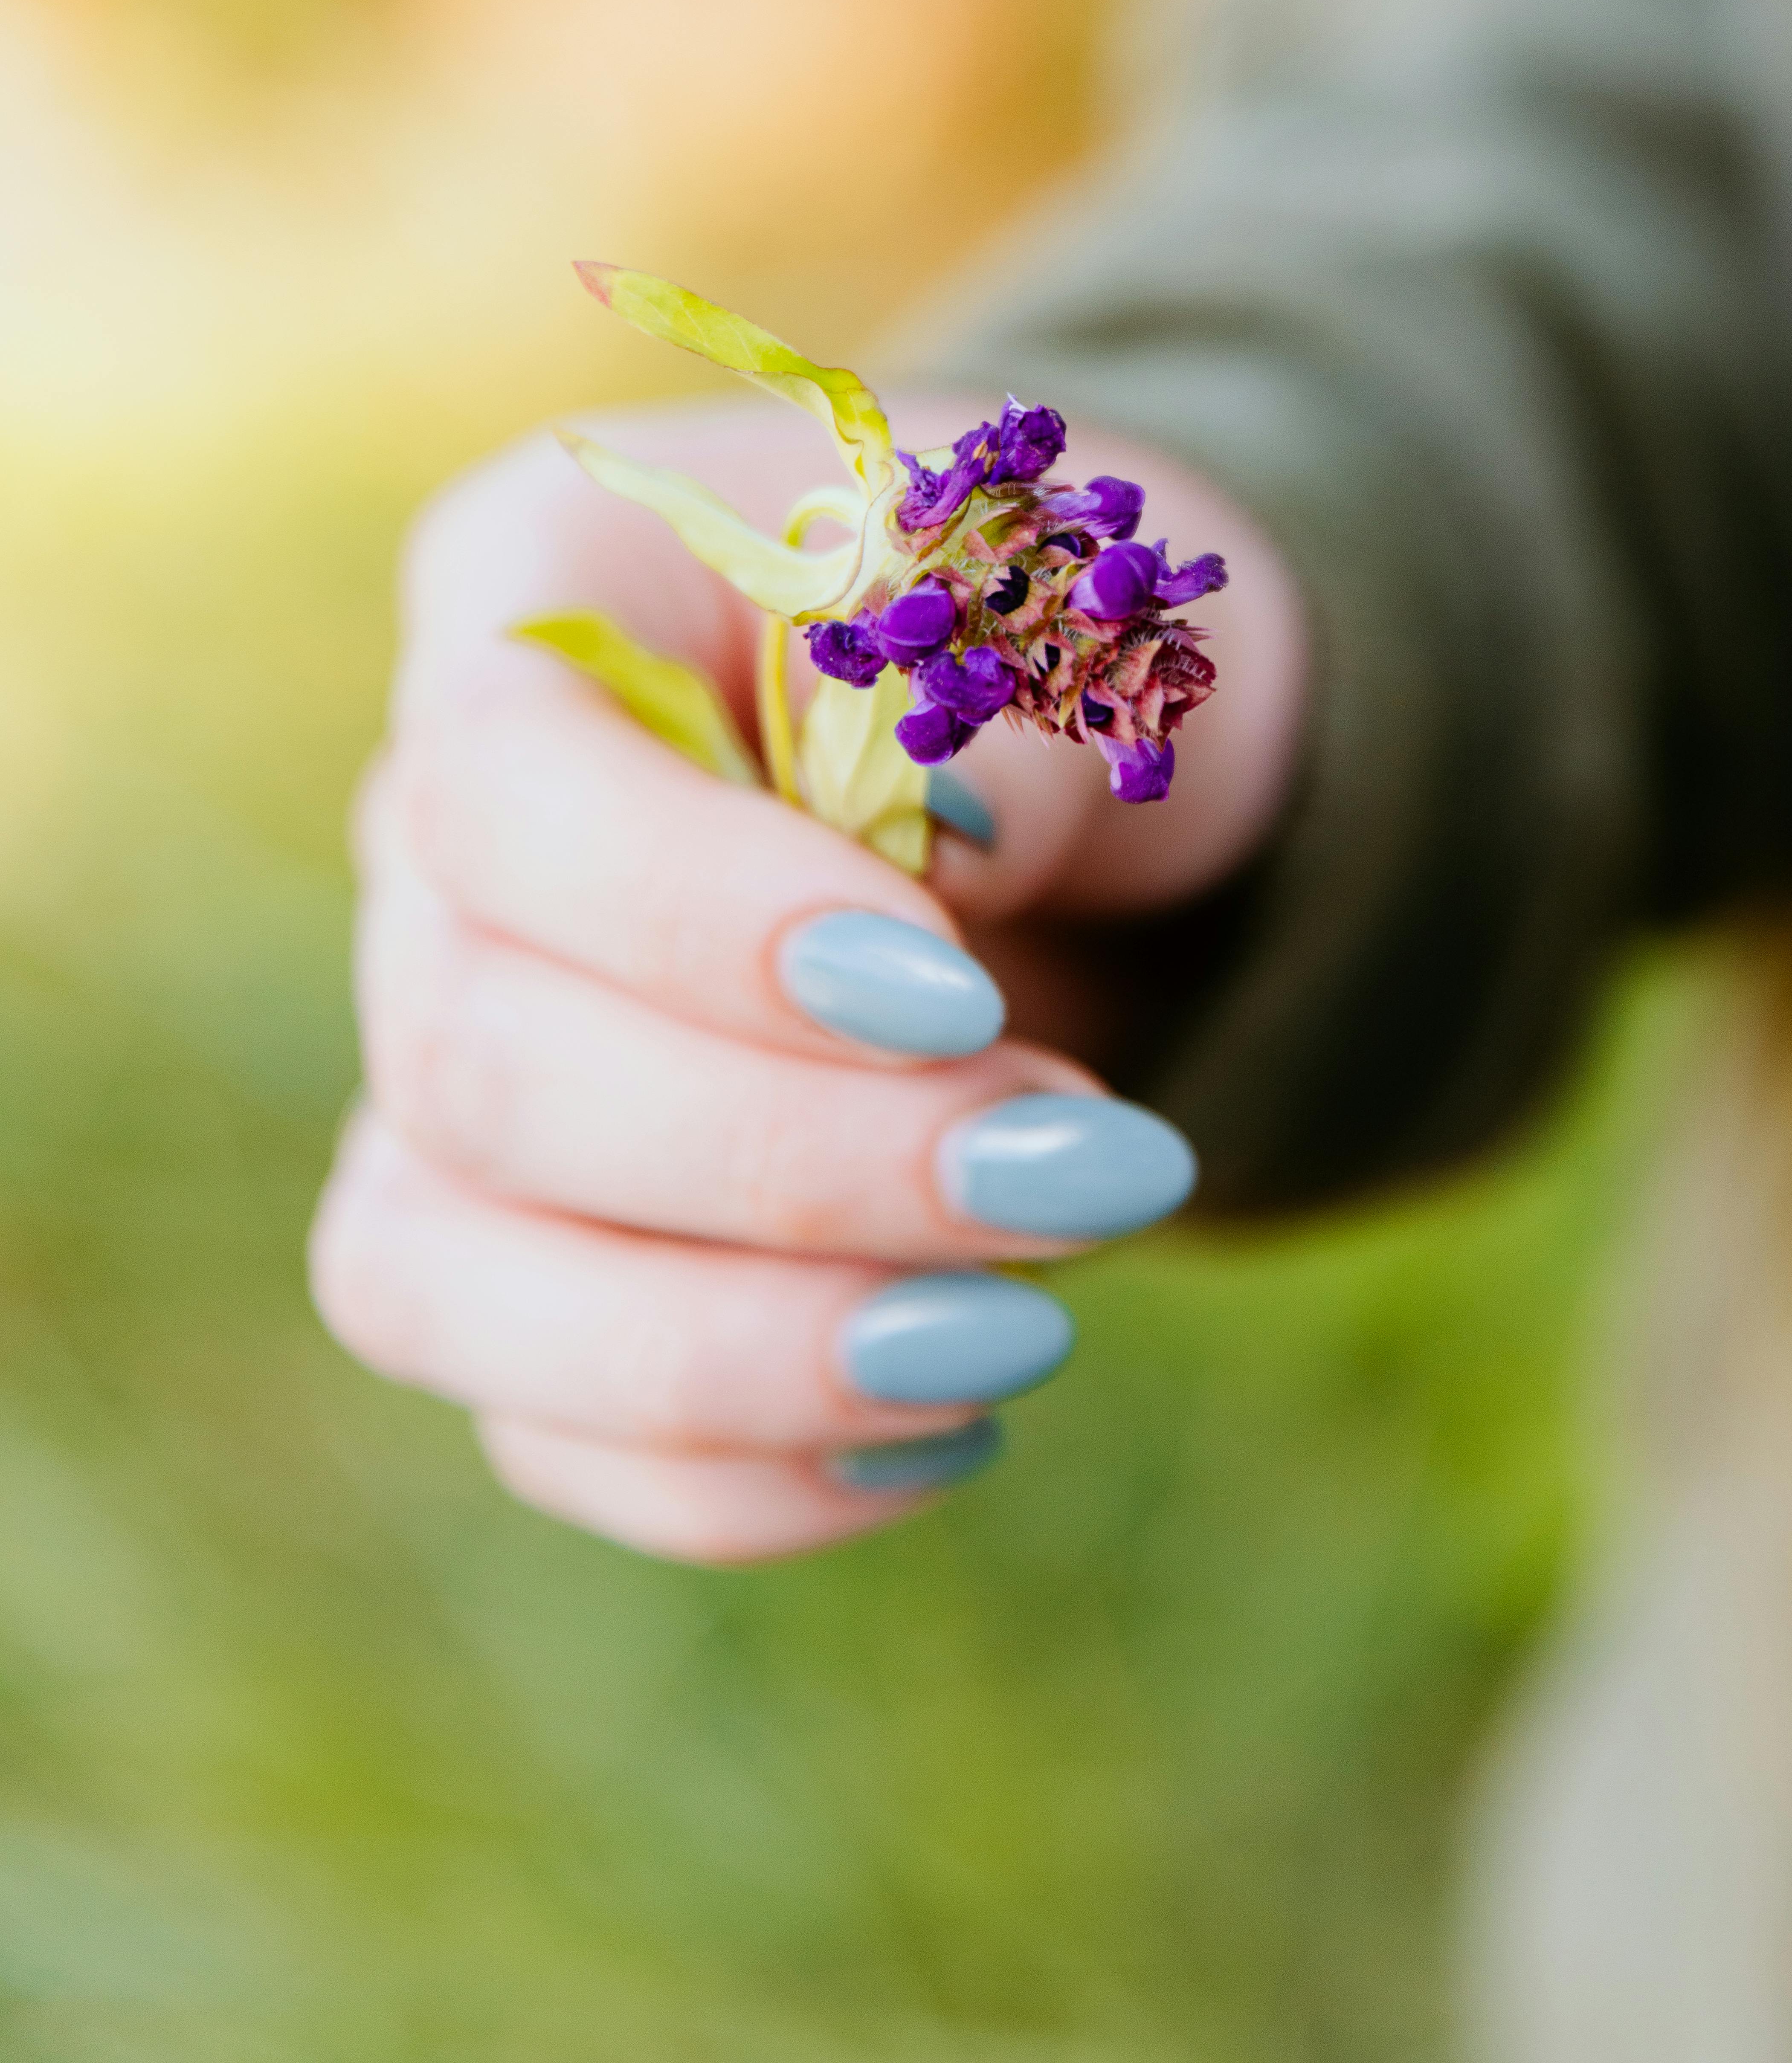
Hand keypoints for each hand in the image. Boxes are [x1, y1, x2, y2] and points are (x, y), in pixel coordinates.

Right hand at [310, 392, 1307, 1562]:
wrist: (1042, 747)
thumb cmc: (1038, 633)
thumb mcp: (1067, 606)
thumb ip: (995, 717)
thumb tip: (945, 867)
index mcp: (534, 590)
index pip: (502, 786)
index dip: (699, 916)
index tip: (954, 987)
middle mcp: (429, 843)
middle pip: (485, 1062)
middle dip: (799, 1161)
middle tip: (1091, 1166)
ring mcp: (435, 1068)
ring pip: (445, 1277)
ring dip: (747, 1351)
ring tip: (1025, 1337)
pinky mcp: (504, 1260)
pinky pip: (535, 1428)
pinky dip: (743, 1472)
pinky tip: (950, 1426)